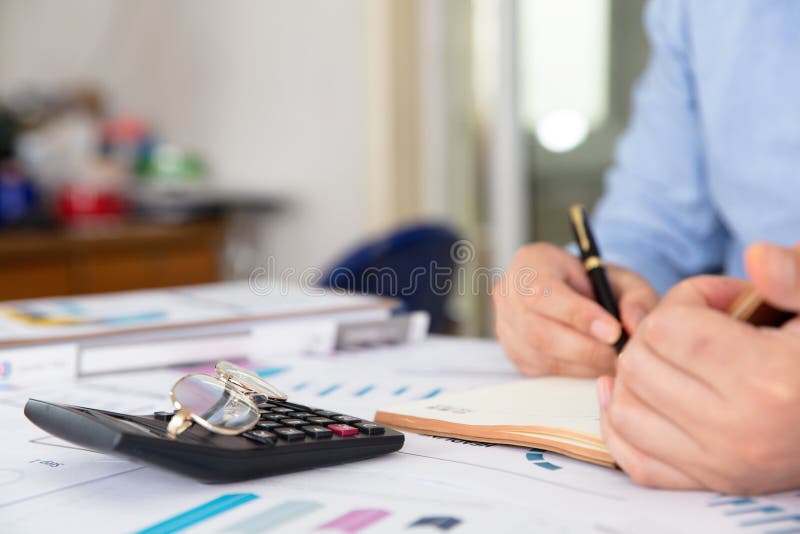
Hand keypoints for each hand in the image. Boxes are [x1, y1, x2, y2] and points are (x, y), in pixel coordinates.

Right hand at [493, 243, 657, 376]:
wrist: (573, 292)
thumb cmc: (594, 282)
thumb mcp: (621, 279)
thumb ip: (635, 298)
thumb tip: (634, 325)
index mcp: (530, 264)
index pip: (542, 293)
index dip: (577, 315)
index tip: (613, 331)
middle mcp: (509, 296)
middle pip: (538, 331)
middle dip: (585, 348)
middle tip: (620, 354)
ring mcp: (507, 329)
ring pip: (541, 357)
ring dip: (584, 364)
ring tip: (614, 360)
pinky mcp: (516, 356)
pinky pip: (544, 373)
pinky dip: (576, 373)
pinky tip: (596, 365)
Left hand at [598, 242, 799, 493]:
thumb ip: (793, 276)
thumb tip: (756, 255)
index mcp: (766, 379)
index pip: (667, 327)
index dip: (682, 301)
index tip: (717, 303)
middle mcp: (736, 430)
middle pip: (637, 365)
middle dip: (654, 335)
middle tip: (695, 329)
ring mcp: (720, 465)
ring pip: (624, 410)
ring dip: (633, 376)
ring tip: (670, 360)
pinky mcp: (711, 484)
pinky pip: (635, 460)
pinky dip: (624, 426)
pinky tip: (637, 397)